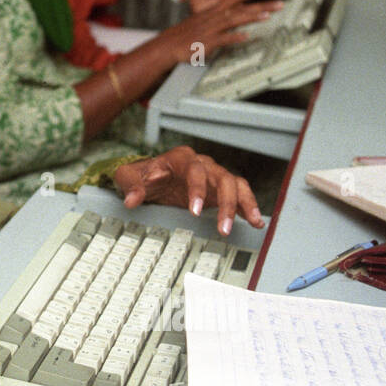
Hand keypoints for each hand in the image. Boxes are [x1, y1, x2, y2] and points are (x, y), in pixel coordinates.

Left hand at [111, 145, 265, 235]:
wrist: (151, 178)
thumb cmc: (143, 175)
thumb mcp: (129, 177)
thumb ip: (130, 185)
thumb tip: (131, 200)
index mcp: (181, 159)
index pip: (195, 169)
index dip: (198, 189)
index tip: (194, 211)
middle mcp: (202, 165)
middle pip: (222, 177)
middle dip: (226, 202)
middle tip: (223, 226)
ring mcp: (213, 177)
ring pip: (236, 185)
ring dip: (244, 204)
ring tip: (253, 221)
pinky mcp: (220, 190)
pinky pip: (240, 194)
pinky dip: (249, 207)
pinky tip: (256, 221)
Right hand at [161, 0, 281, 61]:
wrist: (170, 44)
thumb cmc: (189, 33)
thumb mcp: (204, 20)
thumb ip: (221, 16)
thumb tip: (240, 15)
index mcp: (214, 9)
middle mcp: (214, 16)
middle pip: (239, 5)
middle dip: (258, 1)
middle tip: (278, 0)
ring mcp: (212, 29)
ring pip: (233, 19)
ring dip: (251, 17)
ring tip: (267, 15)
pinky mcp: (208, 42)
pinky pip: (223, 39)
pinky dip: (234, 37)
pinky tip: (245, 37)